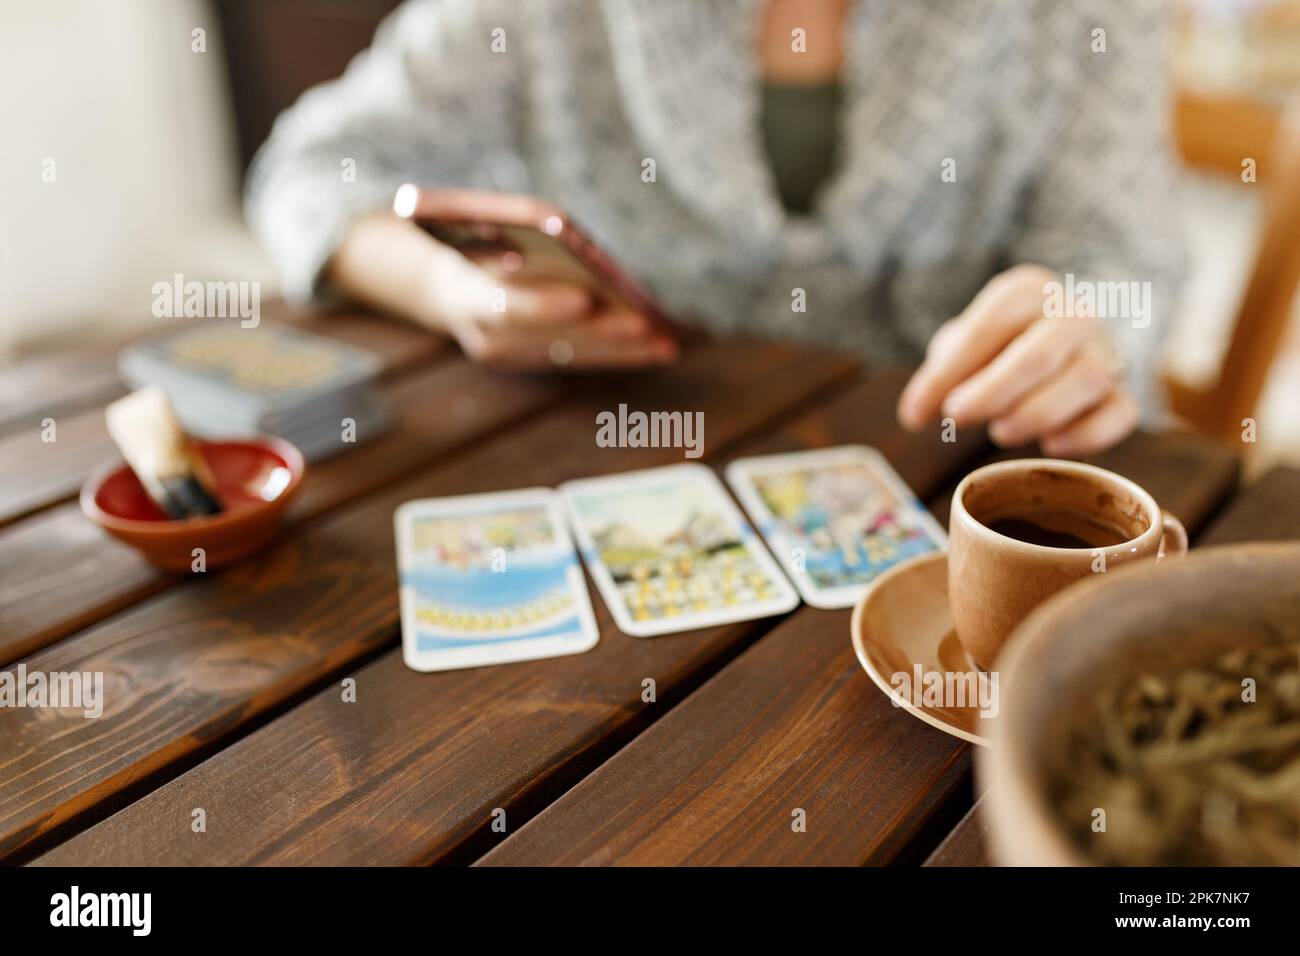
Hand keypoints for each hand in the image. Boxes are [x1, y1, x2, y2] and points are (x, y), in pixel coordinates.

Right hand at [417, 237, 677, 369]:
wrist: (431, 280)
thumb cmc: (458, 234)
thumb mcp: (469, 215)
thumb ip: (509, 218)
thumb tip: (560, 225)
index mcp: (461, 295)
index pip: (503, 307)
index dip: (542, 307)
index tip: (585, 298)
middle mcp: (483, 335)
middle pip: (547, 340)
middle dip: (599, 332)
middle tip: (645, 324)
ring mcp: (507, 354)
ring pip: (569, 356)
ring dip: (620, 351)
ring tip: (665, 341)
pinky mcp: (529, 358)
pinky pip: (576, 358)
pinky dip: (617, 354)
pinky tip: (657, 347)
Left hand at [896, 264, 1138, 455]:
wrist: (1054, 348)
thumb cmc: (996, 350)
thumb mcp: (960, 350)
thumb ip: (938, 377)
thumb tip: (914, 416)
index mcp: (1028, 291)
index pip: (992, 324)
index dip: (951, 370)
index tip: (918, 412)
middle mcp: (1074, 314)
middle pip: (1040, 353)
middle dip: (992, 392)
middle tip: (956, 416)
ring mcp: (1105, 351)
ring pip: (1087, 380)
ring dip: (1037, 414)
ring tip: (1001, 432)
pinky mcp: (1123, 392)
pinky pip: (1120, 413)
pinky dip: (1087, 435)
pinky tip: (1050, 446)